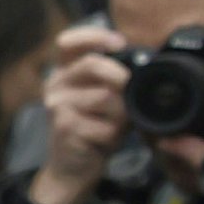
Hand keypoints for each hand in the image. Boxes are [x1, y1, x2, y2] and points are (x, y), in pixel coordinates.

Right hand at [26, 23, 132, 203]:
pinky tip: (107, 141)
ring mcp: (57, 105)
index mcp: (65, 72)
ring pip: (106, 99)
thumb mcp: (107, 100)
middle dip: (122, 78)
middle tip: (133, 92)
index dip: (94, 36)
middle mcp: (55, 84)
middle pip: (93, 64)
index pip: (69, 43)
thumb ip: (117, 81)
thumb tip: (147, 67)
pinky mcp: (64, 127)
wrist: (72, 167)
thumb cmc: (93, 129)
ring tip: (118, 126)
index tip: (119, 43)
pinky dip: (115, 136)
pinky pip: (106, 126)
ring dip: (122, 115)